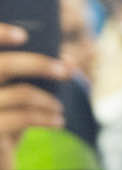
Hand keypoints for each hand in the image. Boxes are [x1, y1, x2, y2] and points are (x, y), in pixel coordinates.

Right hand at [0, 22, 69, 169]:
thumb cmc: (0, 134)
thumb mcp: (12, 107)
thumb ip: (28, 84)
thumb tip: (67, 61)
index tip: (24, 35)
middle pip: (3, 66)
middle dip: (38, 63)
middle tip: (67, 70)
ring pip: (20, 93)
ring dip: (48, 100)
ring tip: (58, 109)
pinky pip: (25, 118)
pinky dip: (47, 118)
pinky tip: (59, 123)